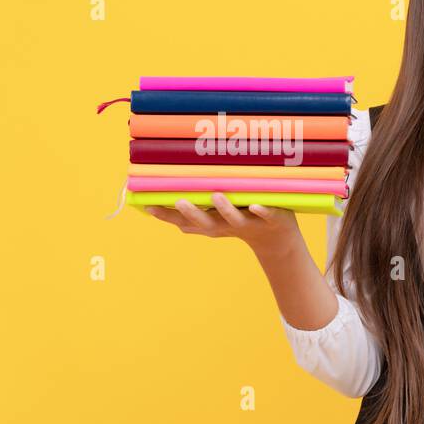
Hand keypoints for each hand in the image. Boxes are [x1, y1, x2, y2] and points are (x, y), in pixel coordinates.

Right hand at [144, 192, 300, 256]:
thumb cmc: (239, 218)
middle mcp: (225, 225)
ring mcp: (247, 223)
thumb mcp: (215, 214)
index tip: (147, 204)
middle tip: (179, 201)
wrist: (276, 237)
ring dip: (224, 209)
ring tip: (215, 196)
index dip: (165, 215)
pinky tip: (254, 205)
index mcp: (210, 223)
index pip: (184, 221)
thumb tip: (165, 185)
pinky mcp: (270, 219)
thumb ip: (196, 202)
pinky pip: (265, 214)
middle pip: (205, 223)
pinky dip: (260, 211)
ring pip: (233, 218)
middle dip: (192, 213)